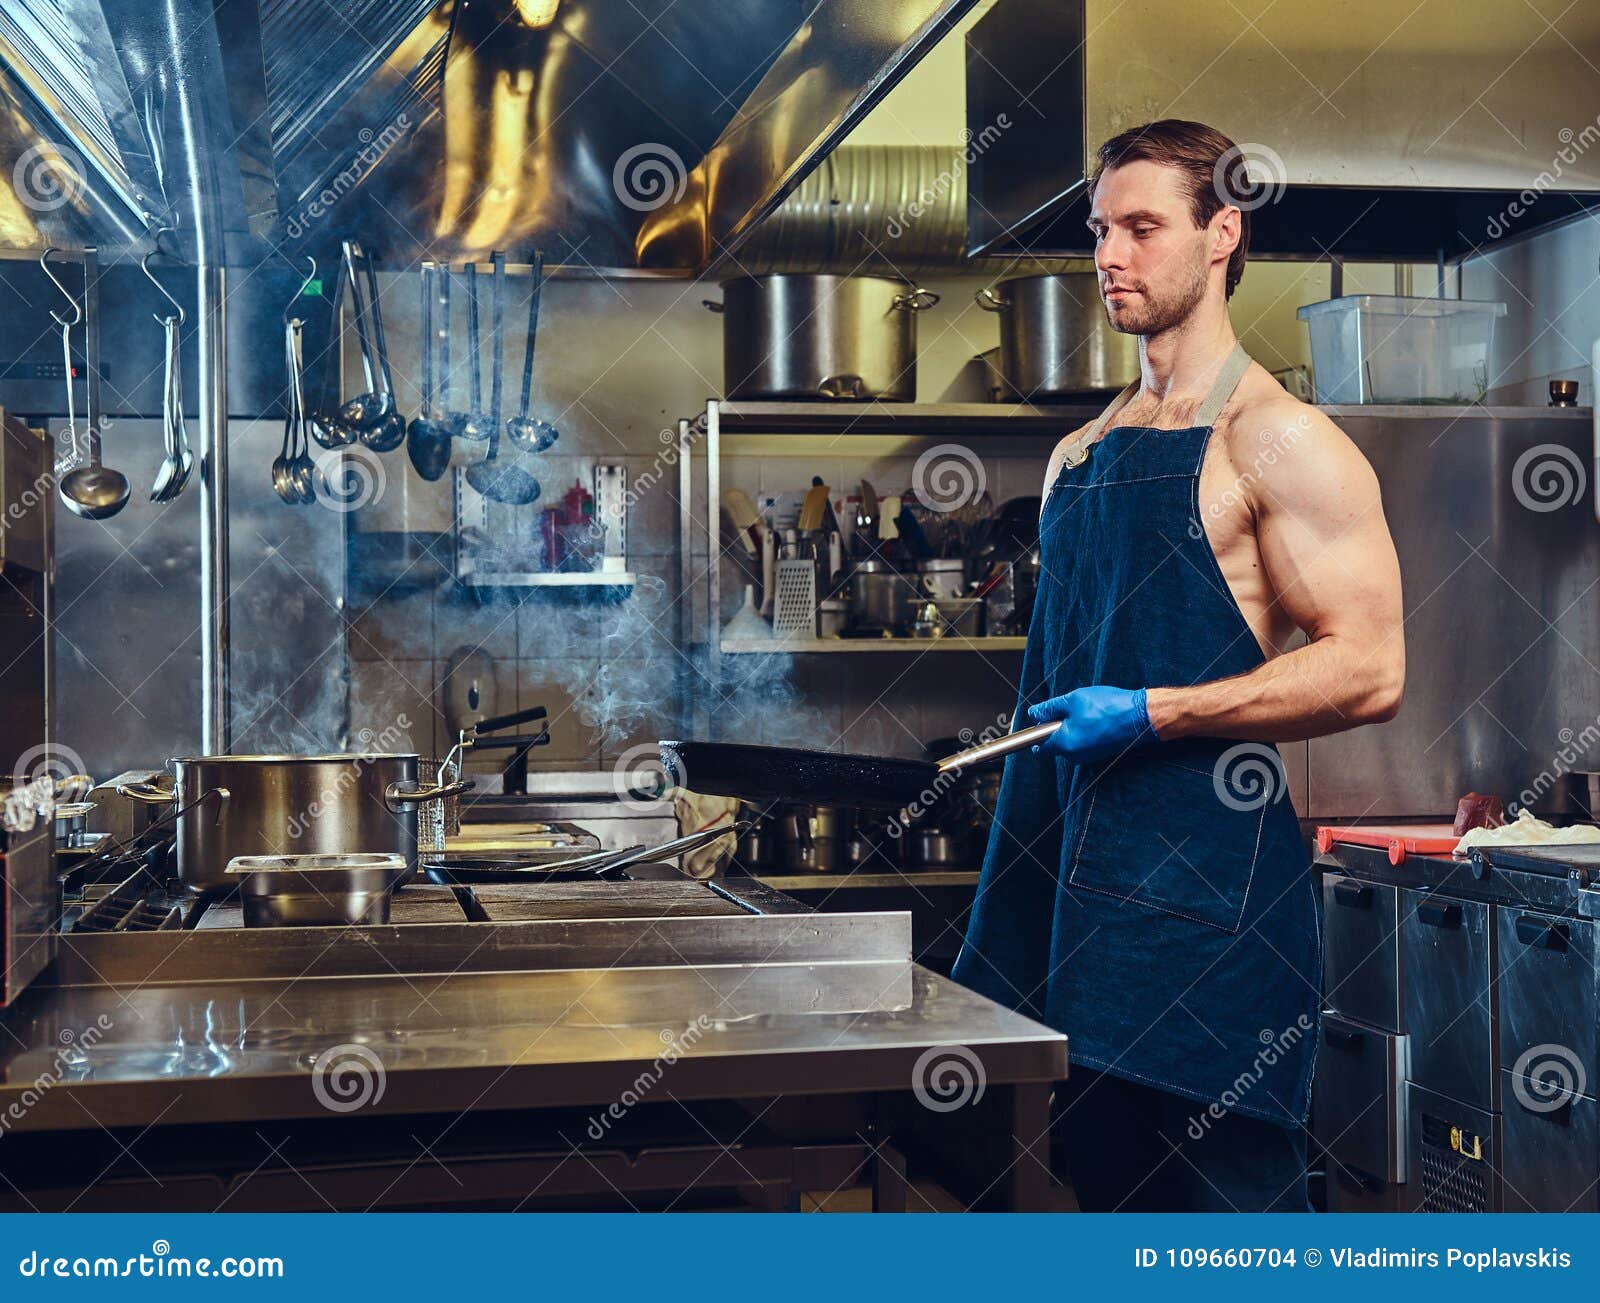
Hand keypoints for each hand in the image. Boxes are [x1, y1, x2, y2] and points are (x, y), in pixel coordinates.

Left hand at [1027, 686, 1156, 762]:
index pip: (1040, 747)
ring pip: (1070, 743)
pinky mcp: (1100, 753)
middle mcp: (1075, 756)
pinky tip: (1096, 718)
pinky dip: (1084, 732)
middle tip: (1069, 709)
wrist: (1141, 716)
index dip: (1037, 732)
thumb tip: (1033, 713)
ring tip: (1086, 711)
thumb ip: (1049, 708)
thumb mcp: (1072, 700)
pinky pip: (1083, 743)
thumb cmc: (1107, 707)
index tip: (1040, 720)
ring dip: (1072, 728)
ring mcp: (1089, 756)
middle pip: (1056, 744)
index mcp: (1065, 744)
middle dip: (1057, 728)